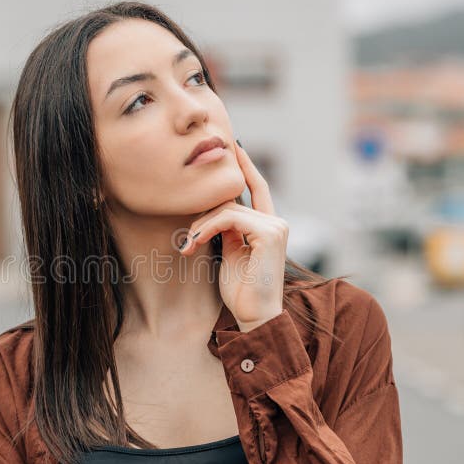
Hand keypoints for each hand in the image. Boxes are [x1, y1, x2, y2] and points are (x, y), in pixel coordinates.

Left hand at [178, 140, 287, 330]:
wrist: (255, 316)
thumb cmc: (241, 290)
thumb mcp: (231, 252)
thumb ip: (227, 229)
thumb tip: (212, 213)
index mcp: (269, 225)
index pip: (258, 186)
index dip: (246, 165)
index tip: (233, 146)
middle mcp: (276, 222)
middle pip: (231, 199)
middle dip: (203, 213)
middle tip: (187, 238)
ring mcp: (275, 226)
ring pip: (226, 208)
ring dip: (200, 226)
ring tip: (188, 246)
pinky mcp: (269, 233)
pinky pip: (228, 218)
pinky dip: (207, 229)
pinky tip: (195, 245)